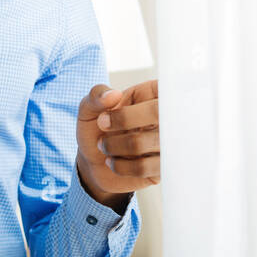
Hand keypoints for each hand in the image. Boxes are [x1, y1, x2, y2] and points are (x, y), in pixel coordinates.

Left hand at [75, 79, 159, 207]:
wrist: (93, 164)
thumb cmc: (95, 130)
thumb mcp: (89, 108)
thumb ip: (97, 95)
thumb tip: (114, 94)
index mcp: (152, 96)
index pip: (163, 88)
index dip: (140, 96)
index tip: (115, 106)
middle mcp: (165, 118)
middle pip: (159, 112)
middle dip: (124, 120)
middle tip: (102, 124)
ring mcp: (166, 144)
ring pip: (150, 142)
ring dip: (116, 145)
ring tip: (103, 145)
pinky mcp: (161, 168)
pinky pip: (145, 167)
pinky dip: (121, 166)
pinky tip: (112, 162)